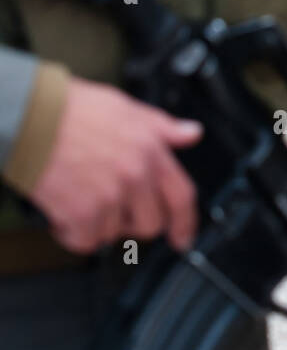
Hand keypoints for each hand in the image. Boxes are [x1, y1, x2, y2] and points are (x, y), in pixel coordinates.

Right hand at [30, 78, 202, 254]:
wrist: (31, 118)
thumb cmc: (71, 110)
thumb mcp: (126, 108)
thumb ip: (162, 127)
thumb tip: (191, 133)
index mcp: (150, 151)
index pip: (182, 196)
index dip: (185, 222)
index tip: (182, 237)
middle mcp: (135, 176)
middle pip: (150, 224)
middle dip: (133, 223)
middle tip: (114, 210)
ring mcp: (110, 196)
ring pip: (115, 233)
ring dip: (98, 224)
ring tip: (82, 198)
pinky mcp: (83, 213)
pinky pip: (86, 241)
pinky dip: (73, 234)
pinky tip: (66, 215)